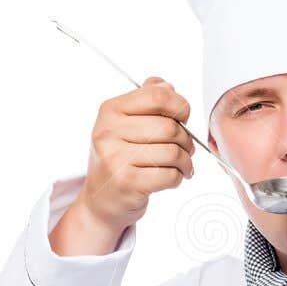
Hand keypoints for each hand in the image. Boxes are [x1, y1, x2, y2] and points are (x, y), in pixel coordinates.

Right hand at [50, 78, 194, 255]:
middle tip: (184, 149)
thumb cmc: (118, 159)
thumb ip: (145, 100)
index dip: (180, 106)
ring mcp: (116, 158)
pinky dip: (178, 178)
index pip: (158, 96)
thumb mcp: (124, 124)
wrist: (100, 200)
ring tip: (181, 165)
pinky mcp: (127, 182)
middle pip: (169, 127)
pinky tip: (171, 177)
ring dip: (185, 161)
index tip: (183, 118)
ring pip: (173, 152)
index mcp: (110, 110)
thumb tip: (168, 85)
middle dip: (185, 140)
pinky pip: (169, 175)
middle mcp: (109, 132)